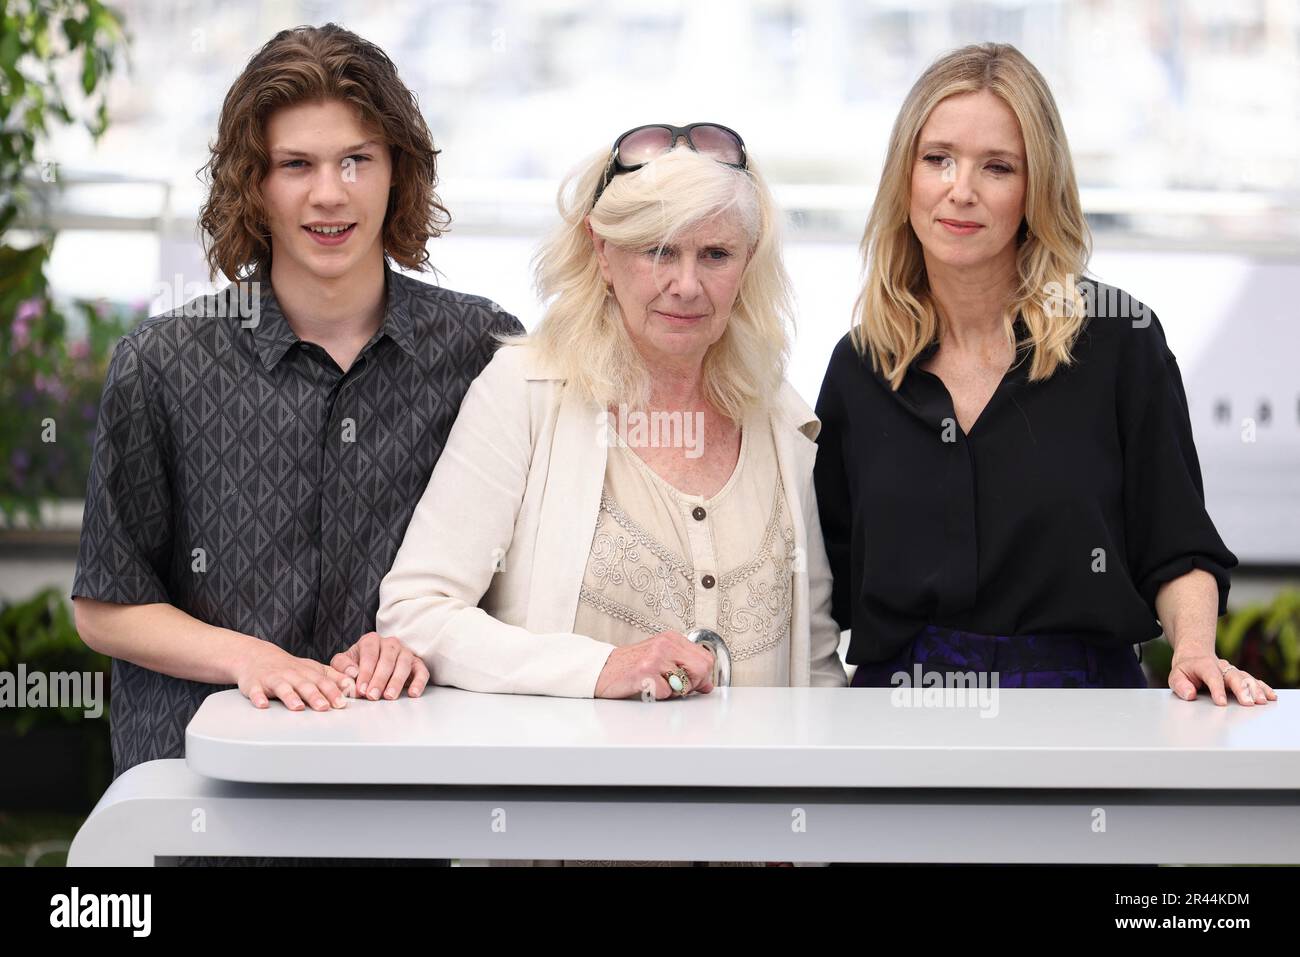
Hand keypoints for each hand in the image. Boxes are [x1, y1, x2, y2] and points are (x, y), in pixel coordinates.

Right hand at [236, 641, 353, 711]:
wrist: (256, 656)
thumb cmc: (289, 667)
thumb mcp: (312, 669)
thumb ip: (333, 677)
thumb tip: (353, 685)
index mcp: (307, 673)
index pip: (322, 682)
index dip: (333, 692)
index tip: (342, 703)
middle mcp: (291, 675)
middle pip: (305, 685)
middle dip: (315, 696)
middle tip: (324, 707)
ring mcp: (272, 679)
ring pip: (282, 688)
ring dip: (290, 697)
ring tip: (298, 707)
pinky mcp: (254, 684)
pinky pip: (255, 691)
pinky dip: (258, 697)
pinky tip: (262, 705)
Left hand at [331, 631, 429, 700]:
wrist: (374, 665)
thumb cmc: (358, 664)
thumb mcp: (344, 662)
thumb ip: (342, 666)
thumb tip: (351, 673)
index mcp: (371, 640)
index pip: (369, 654)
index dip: (365, 672)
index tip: (360, 689)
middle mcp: (390, 643)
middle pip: (387, 659)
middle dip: (379, 679)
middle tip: (373, 696)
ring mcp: (405, 652)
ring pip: (404, 664)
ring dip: (397, 681)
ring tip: (389, 696)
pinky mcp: (417, 663)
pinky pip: (422, 671)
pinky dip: (419, 682)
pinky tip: (413, 693)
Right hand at [594, 630, 715, 698]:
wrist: (602, 670)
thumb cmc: (630, 666)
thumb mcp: (661, 660)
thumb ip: (685, 668)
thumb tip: (707, 684)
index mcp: (672, 639)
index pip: (705, 658)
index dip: (703, 676)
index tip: (693, 682)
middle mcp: (665, 644)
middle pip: (702, 669)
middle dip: (693, 684)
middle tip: (676, 687)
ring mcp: (655, 657)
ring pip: (685, 683)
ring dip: (673, 691)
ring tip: (657, 685)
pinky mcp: (645, 671)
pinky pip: (666, 693)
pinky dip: (658, 696)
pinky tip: (646, 687)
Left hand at [1168, 649, 1276, 706]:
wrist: (1195, 657)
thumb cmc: (1186, 670)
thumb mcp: (1176, 675)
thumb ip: (1180, 685)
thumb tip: (1190, 694)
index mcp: (1204, 665)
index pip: (1212, 677)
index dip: (1217, 690)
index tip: (1221, 703)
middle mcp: (1222, 667)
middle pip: (1234, 676)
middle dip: (1242, 690)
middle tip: (1248, 703)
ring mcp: (1233, 671)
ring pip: (1246, 678)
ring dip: (1255, 689)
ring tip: (1262, 701)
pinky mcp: (1240, 676)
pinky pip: (1254, 681)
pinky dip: (1263, 688)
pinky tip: (1271, 696)